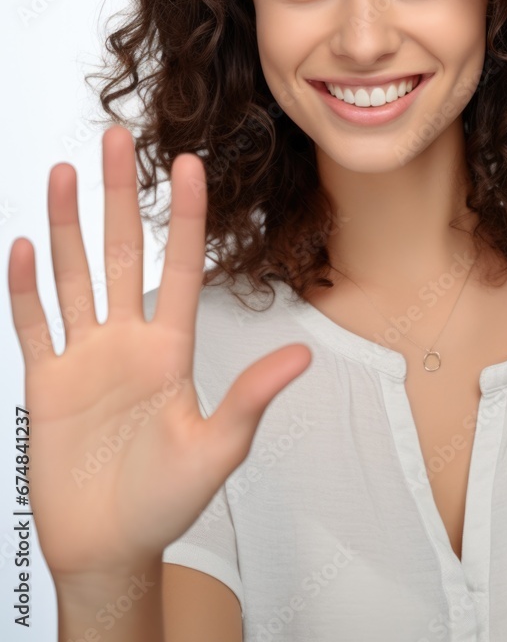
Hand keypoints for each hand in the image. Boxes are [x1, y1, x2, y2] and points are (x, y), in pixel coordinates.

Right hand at [7, 125, 311, 579]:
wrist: (110, 545)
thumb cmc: (167, 501)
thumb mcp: (217, 449)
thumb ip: (250, 399)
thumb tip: (301, 358)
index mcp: (170, 349)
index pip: (179, 266)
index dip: (184, 216)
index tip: (191, 165)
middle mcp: (126, 341)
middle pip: (119, 251)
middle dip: (118, 195)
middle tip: (118, 139)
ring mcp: (85, 357)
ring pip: (73, 275)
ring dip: (67, 224)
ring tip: (66, 172)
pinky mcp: (48, 382)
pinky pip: (34, 325)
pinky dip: (26, 288)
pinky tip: (23, 246)